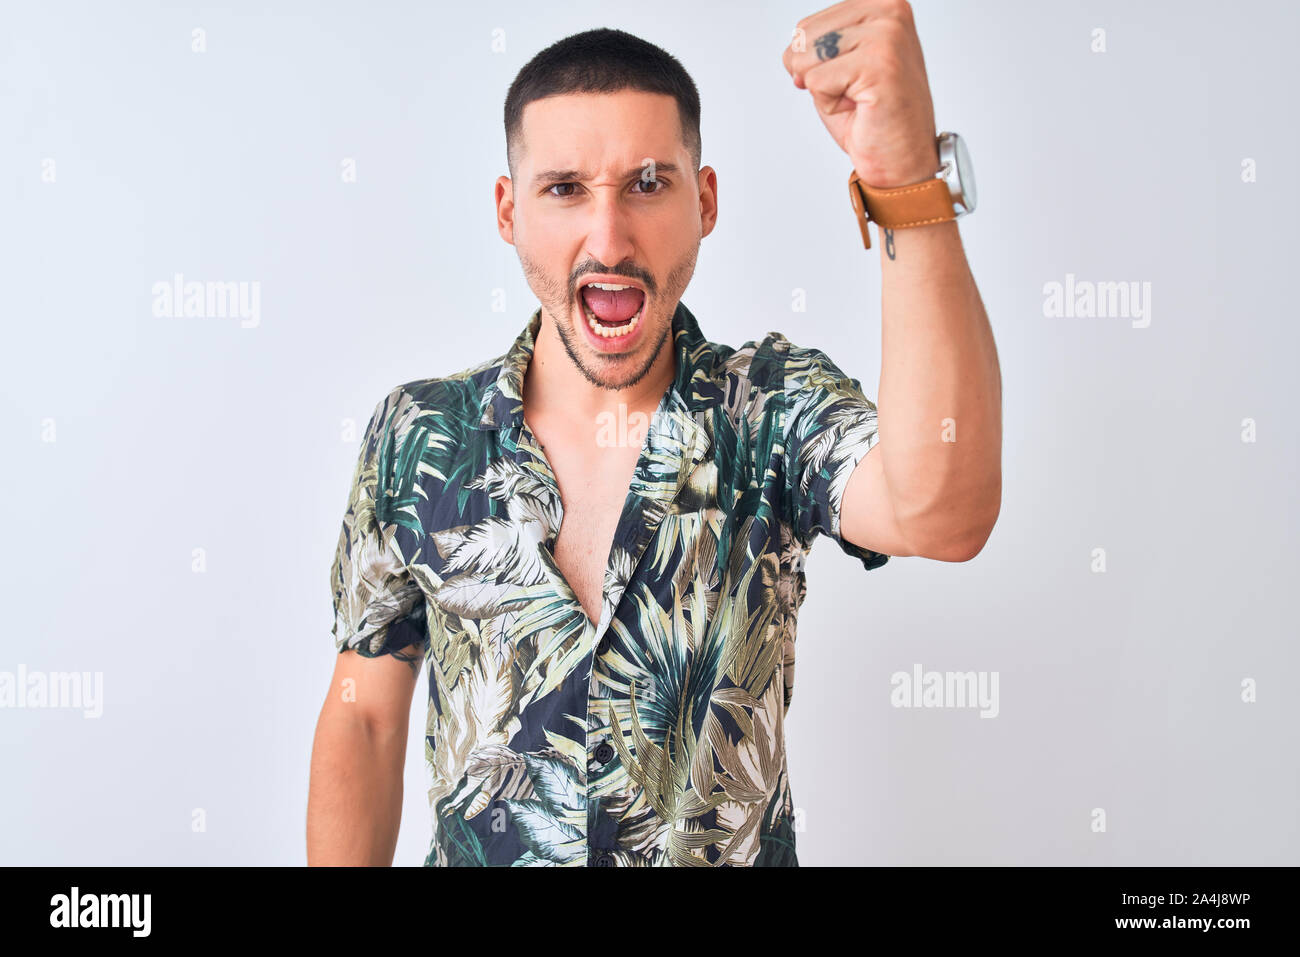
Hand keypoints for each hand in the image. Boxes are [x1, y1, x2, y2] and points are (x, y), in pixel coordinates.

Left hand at [782, 0, 939, 187]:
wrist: (902, 160)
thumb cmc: (872, 117)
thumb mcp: (838, 67)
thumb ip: (816, 46)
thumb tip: (792, 52)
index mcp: (883, 3)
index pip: (807, 26)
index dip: (813, 64)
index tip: (849, 80)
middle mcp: (889, 10)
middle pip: (804, 37)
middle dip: (816, 75)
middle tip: (854, 93)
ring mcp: (887, 35)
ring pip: (807, 58)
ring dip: (824, 90)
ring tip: (858, 99)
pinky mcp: (879, 63)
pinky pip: (817, 82)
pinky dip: (831, 104)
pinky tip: (861, 108)